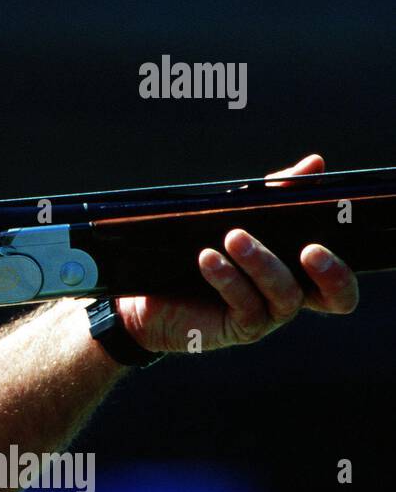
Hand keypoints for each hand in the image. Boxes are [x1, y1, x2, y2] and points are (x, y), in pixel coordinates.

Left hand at [117, 154, 359, 353]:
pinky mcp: (237, 327)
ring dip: (262, 262)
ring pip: (285, 294)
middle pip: (333, 296)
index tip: (327, 236)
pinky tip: (209, 258)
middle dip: (329, 272)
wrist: (148, 295)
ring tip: (234, 236)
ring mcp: (266, 315)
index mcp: (298, 271)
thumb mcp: (234, 215)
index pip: (339, 279)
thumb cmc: (197, 249)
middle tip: (311, 248)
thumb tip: (315, 164)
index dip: (343, 266)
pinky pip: (244, 304)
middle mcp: (290, 296)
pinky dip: (228, 278)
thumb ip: (276, 194)